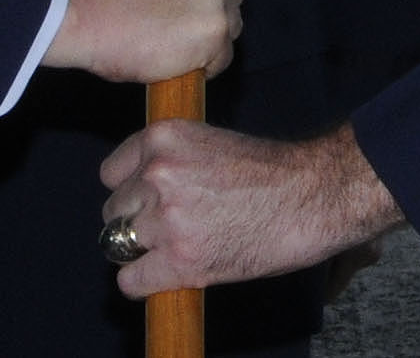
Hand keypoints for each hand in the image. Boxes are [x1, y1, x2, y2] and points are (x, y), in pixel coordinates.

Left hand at [97, 120, 400, 297]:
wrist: (308, 197)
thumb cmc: (269, 172)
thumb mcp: (208, 142)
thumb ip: (170, 160)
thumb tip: (140, 188)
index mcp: (162, 137)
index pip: (110, 173)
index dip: (130, 190)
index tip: (147, 200)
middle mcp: (156, 175)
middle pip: (113, 210)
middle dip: (136, 220)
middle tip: (168, 227)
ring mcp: (165, 219)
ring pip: (119, 244)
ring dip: (143, 251)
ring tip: (175, 248)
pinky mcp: (180, 261)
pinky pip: (131, 281)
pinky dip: (143, 282)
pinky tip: (163, 276)